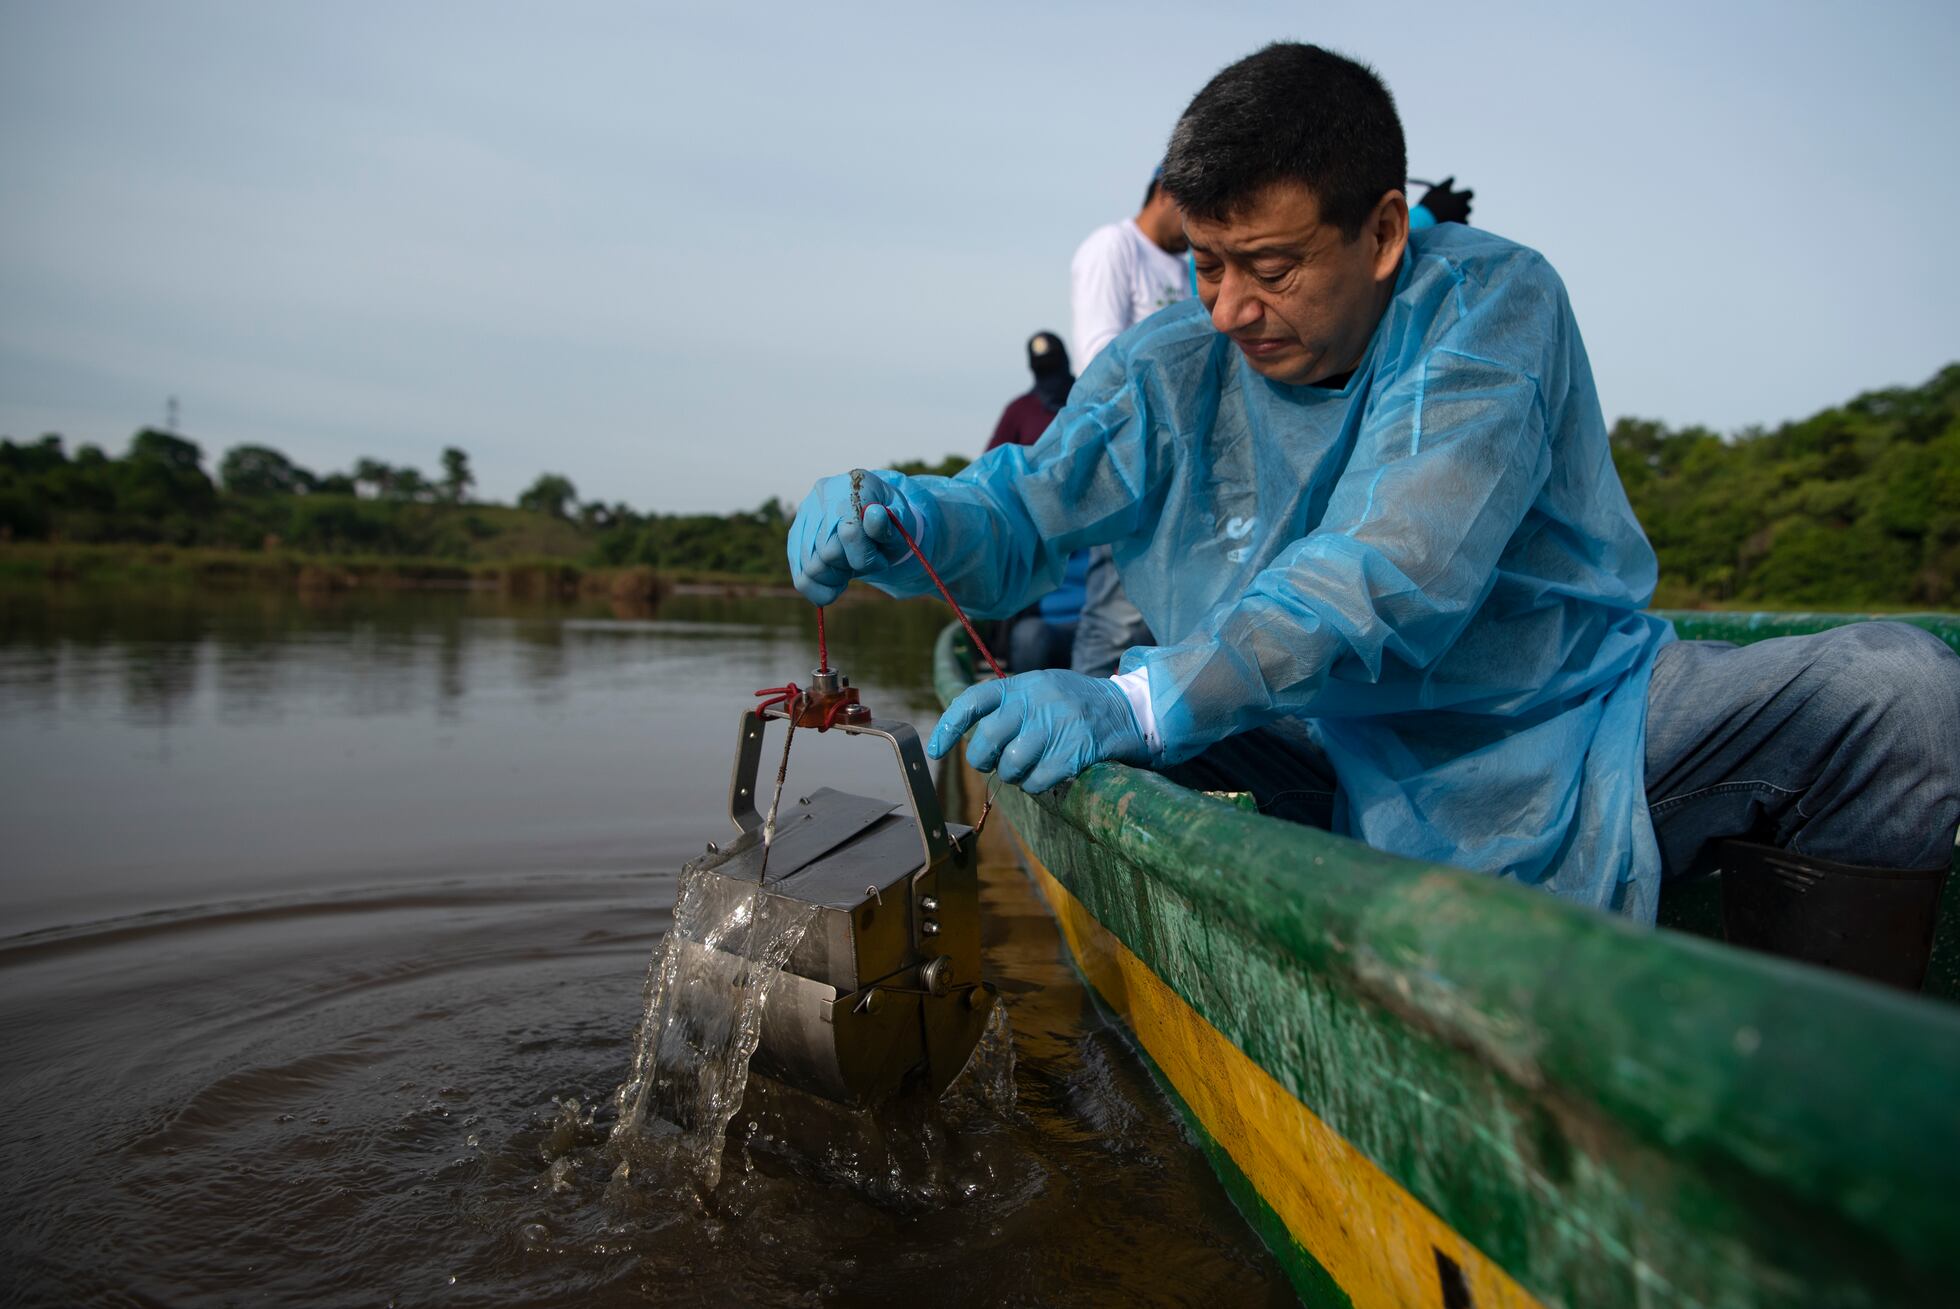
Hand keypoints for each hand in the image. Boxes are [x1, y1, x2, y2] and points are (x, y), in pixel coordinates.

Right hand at [787, 470, 918, 604]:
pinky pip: (800, 576)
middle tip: (866, 561)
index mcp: (855, 484)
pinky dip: (819, 589)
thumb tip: (873, 515)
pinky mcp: (797, 532)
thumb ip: (889, 525)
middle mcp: (825, 492)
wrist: (879, 521)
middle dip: (851, 566)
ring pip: (811, 567)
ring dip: (836, 578)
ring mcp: (806, 512)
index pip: (849, 531)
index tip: (879, 560)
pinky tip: (835, 584)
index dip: (865, 556)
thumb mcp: (902, 525)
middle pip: (827, 552)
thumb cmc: (893, 524)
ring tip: (850, 566)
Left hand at [928, 670, 1149, 793]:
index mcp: (1024, 684)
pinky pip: (1037, 781)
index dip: (949, 727)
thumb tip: (970, 736)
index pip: (973, 700)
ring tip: (1028, 769)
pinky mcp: (1074, 752)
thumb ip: (1008, 705)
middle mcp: (1037, 701)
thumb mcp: (1042, 688)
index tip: (936, 751)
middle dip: (985, 759)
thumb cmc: (1076, 704)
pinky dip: (1037, 785)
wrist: (1129, 709)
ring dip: (1014, 775)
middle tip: (996, 763)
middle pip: (987, 740)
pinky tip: (1048, 776)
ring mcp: (1056, 726)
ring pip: (1010, 765)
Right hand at [1417, 176, 1473, 224]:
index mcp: (1460, 198)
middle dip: (1462, 207)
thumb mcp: (1436, 190)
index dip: (1465, 194)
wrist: (1424, 222)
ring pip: (1465, 218)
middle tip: (1451, 208)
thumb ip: (1447, 183)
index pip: (1470, 193)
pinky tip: (1448, 225)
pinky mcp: (1457, 230)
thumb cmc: (1429, 204)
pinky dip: (1457, 225)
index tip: (1459, 196)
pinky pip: (1461, 227)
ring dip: (1460, 217)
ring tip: (1448, 218)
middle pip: (1468, 207)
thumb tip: (1453, 178)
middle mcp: (1464, 209)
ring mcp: (1461, 220)